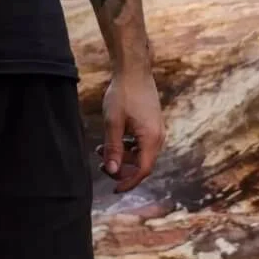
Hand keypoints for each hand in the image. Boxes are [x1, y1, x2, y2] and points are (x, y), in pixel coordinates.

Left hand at [97, 69, 165, 192]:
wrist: (134, 69)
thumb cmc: (123, 93)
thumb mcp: (113, 122)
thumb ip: (113, 148)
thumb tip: (111, 171)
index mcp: (151, 139)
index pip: (143, 171)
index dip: (128, 182)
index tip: (114, 189)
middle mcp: (158, 137)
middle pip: (141, 164)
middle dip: (121, 167)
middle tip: (100, 163)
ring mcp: (156, 129)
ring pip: (140, 153)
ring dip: (121, 155)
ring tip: (100, 149)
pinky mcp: (151, 123)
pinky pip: (140, 143)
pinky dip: (126, 145)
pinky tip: (111, 139)